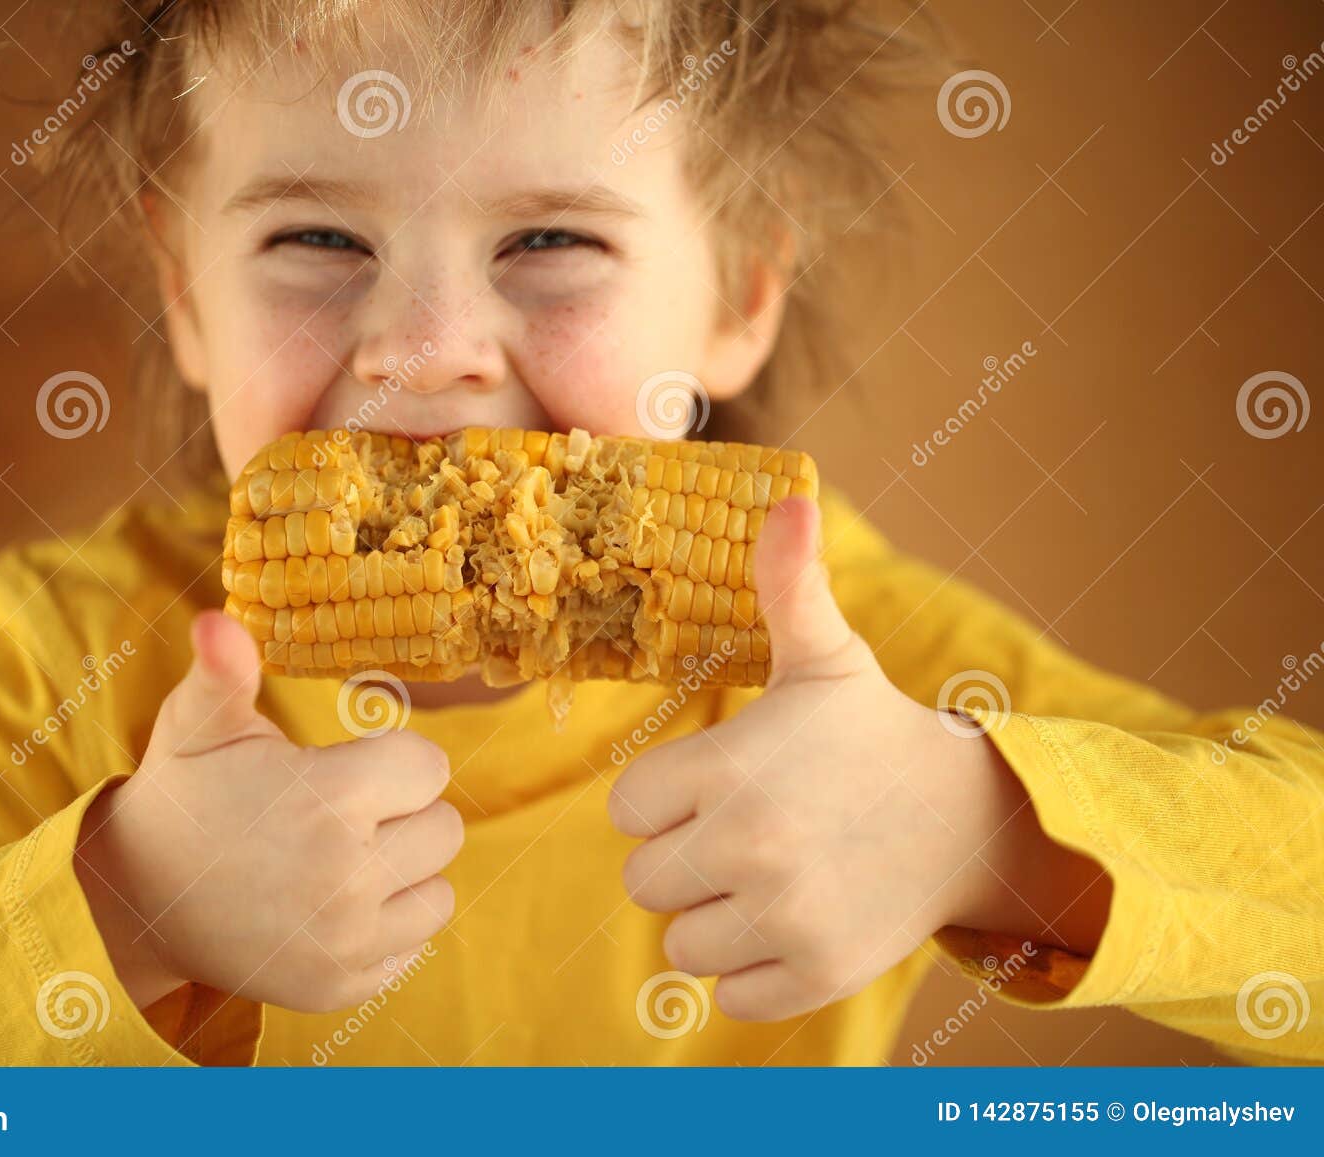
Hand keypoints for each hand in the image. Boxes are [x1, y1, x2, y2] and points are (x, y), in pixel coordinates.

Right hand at [75, 611, 461, 1013]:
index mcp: (329, 798)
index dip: (394, 760)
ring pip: (439, 893)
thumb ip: (224, 670)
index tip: (350, 768)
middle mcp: (348, 876)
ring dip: (406, 873)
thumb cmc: (183, 794)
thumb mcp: (197, 724)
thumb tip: (217, 620)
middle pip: (446, 829)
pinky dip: (387, 927)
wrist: (136, 899)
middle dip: (404, 814)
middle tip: (347, 816)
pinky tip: (335, 907)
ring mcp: (346, 940)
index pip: (430, 766)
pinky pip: (412, 947)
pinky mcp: (341, 986)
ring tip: (347, 859)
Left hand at [607, 497, 1108, 1021]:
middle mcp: (748, 846)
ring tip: (770, 878)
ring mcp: (783, 916)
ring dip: (713, 917)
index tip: (712, 787)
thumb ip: (786, 585)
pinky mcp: (815, 973)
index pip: (626, 810)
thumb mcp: (824, 657)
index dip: (662, 800)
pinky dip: (753, 970)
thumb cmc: (871, 733)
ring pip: (679, 942)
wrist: (971, 818)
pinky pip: (730, 992)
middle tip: (745, 833)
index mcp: (728, 768)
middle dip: (683, 859)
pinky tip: (794, 922)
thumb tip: (786, 496)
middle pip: (643, 879)